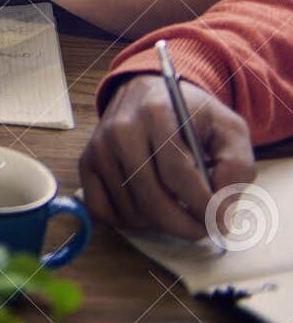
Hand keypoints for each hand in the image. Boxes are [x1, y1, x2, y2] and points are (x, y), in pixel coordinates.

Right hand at [80, 74, 254, 240]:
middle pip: (152, 199)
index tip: (223, 222)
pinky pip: (102, 210)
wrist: (147, 92)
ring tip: (181, 213)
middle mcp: (120, 130)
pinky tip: (150, 211)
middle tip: (205, 229)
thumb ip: (236, 167)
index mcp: (157, 114)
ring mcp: (99, 148)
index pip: (178, 174)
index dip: (204, 207)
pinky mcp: (87, 162)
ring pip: (130, 210)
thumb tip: (222, 209)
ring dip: (161, 225)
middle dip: (186, 226)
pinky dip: (129, 222)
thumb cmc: (192, 115)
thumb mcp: (229, 129)